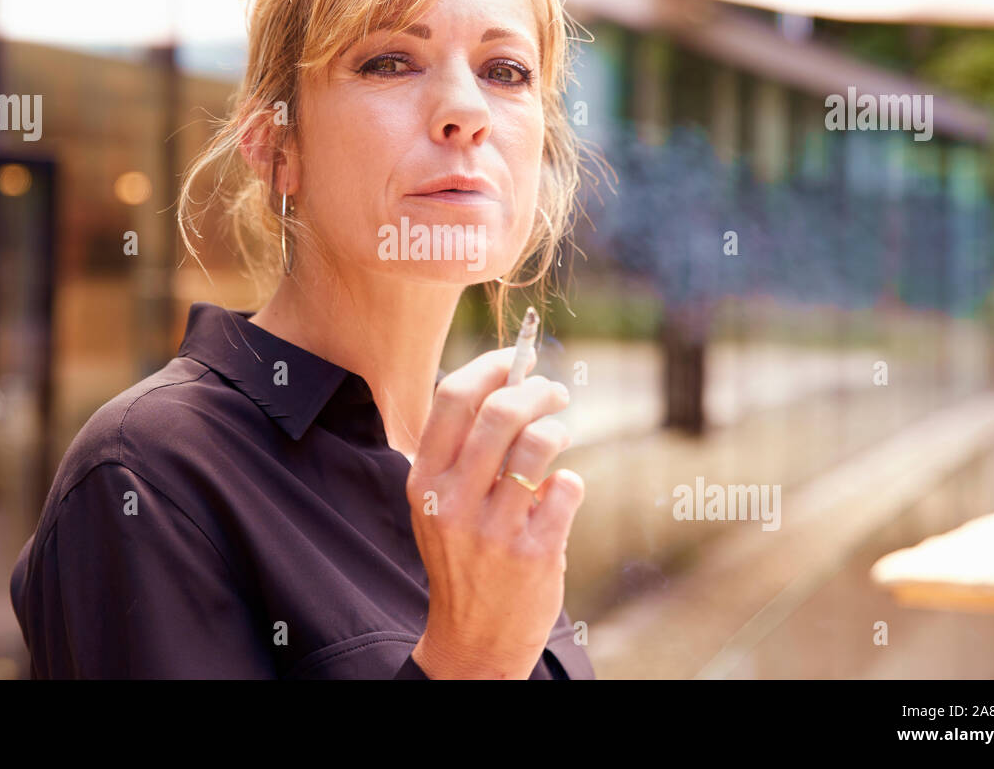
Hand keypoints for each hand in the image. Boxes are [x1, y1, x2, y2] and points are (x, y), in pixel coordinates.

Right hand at [406, 345, 583, 678]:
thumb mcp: (442, 505)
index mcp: (424, 481)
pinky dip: (570, 481)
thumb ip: (464, 451)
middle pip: (500, 412)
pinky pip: (566, 488)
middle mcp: (452, 502)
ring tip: (560, 435)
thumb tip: (511, 380)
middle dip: (537, 389)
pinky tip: (560, 493)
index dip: (493, 365)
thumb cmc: (464, 555)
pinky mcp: (533, 553)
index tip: (520, 356)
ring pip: (539, 444)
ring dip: (559, 429)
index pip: (454, 398)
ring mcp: (493, 530)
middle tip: (555, 391)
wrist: (475, 637)